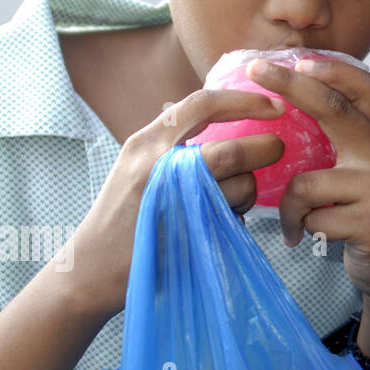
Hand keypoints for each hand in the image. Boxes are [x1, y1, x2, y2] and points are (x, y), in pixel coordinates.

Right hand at [70, 89, 285, 318]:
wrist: (91, 269)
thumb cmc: (123, 212)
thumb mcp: (138, 163)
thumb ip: (174, 140)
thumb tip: (228, 112)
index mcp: (145, 142)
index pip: (202, 104)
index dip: (244, 100)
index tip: (274, 104)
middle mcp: (156, 169)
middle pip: (231, 152)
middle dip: (265, 148)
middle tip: (278, 147)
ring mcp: (173, 206)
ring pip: (240, 187)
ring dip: (249, 190)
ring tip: (235, 195)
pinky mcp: (187, 238)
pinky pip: (235, 219)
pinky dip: (237, 217)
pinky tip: (218, 222)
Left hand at [244, 57, 369, 306]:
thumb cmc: (363, 212)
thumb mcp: (357, 169)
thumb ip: (336, 140)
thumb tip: (281, 106)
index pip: (363, 87)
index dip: (332, 68)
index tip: (295, 56)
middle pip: (334, 109)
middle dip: (291, 85)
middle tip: (256, 70)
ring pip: (306, 183)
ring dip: (291, 206)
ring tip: (297, 221)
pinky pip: (312, 217)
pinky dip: (302, 228)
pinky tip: (311, 237)